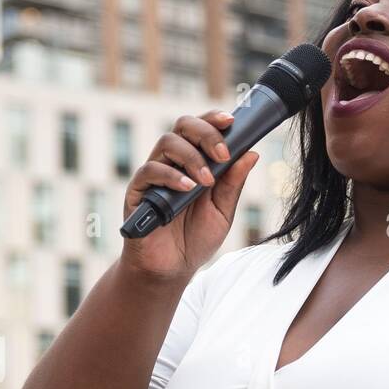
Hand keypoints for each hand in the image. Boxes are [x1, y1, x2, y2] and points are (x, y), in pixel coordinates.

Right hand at [121, 110, 258, 280]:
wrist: (172, 269)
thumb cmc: (196, 239)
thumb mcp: (222, 212)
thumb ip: (233, 184)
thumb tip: (251, 154)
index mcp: (194, 162)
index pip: (200, 129)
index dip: (213, 119)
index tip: (232, 121)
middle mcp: (173, 162)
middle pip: (182, 126)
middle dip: (205, 133)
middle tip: (222, 155)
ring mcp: (154, 175)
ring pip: (166, 143)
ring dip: (191, 157)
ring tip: (207, 180)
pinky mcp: (138, 191)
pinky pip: (149, 171)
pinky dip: (170, 175)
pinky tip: (187, 188)